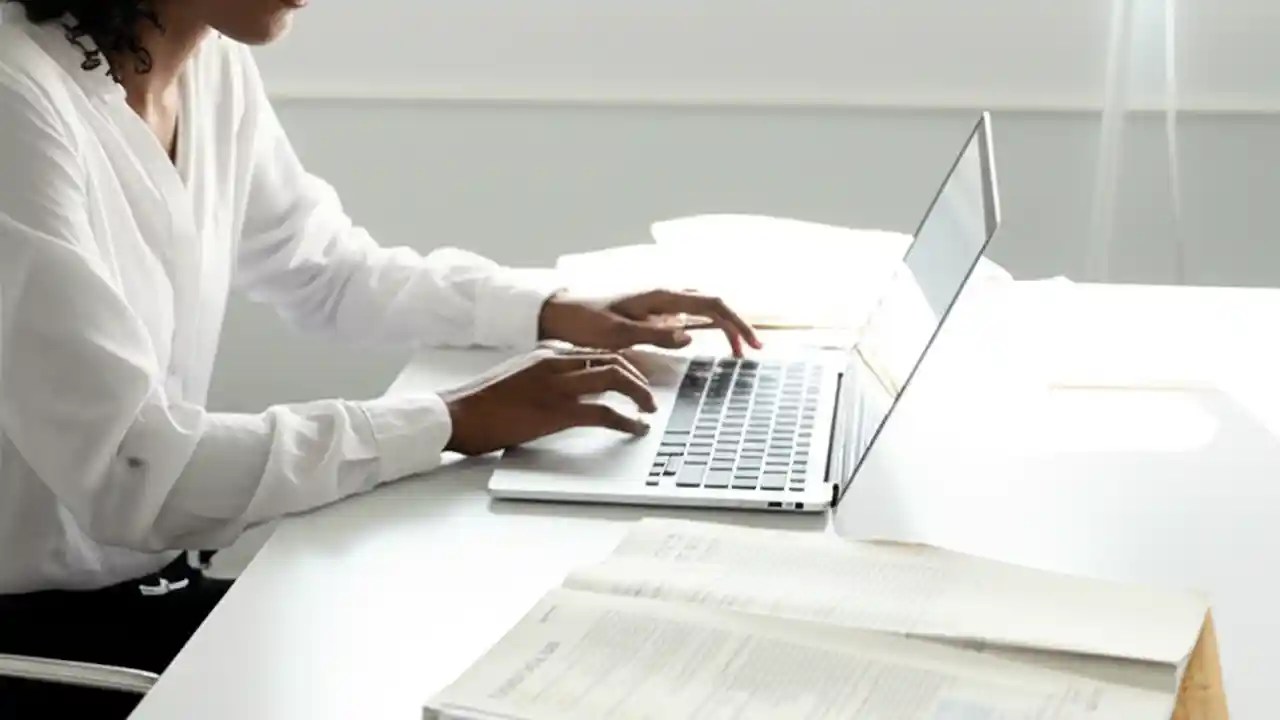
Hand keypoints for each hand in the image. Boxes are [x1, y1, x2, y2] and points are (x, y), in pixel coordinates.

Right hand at [444, 351, 656, 455]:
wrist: (457, 414)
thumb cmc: (480, 402)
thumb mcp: (516, 377)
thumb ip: (542, 376)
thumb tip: (563, 387)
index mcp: (546, 354)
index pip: (595, 351)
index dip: (622, 365)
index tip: (635, 378)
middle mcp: (556, 363)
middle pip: (613, 360)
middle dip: (637, 378)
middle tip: (648, 396)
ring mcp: (558, 386)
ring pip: (615, 379)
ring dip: (639, 395)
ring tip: (648, 410)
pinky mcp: (557, 412)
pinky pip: (604, 413)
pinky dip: (626, 421)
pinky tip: (635, 429)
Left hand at [538, 290, 762, 356]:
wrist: (557, 311)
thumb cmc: (583, 321)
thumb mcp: (617, 333)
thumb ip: (654, 335)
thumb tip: (690, 338)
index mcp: (661, 296)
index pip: (712, 304)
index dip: (737, 323)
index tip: (751, 345)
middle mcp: (664, 294)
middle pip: (713, 304)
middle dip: (736, 325)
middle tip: (751, 352)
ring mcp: (658, 302)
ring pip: (702, 308)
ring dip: (722, 326)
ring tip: (734, 350)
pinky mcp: (650, 311)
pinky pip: (686, 313)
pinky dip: (704, 326)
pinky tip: (705, 340)